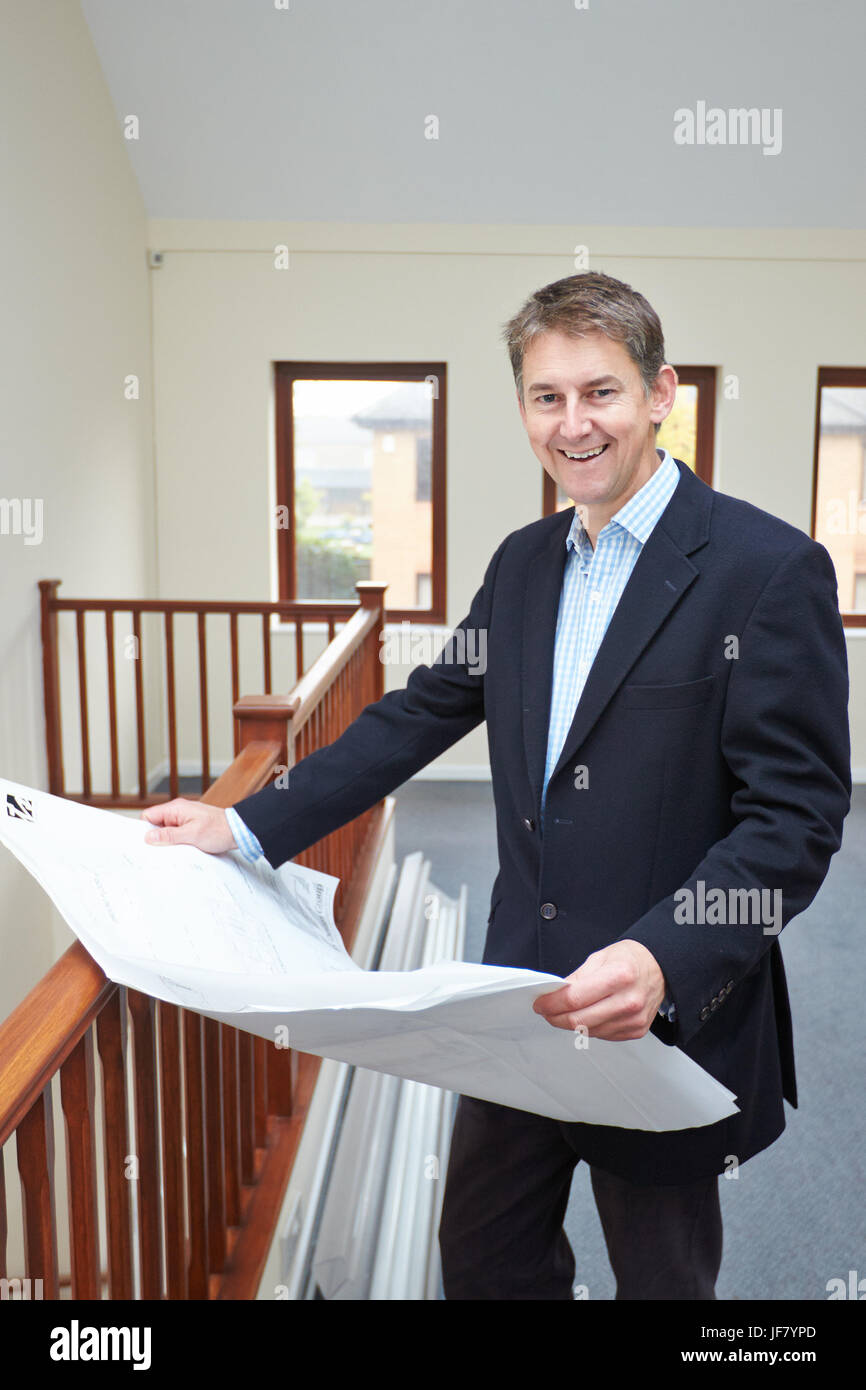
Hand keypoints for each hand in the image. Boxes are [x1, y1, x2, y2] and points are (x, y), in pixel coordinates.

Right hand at [141, 798, 235, 853]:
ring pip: (166, 829)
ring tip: (172, 851)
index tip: (144, 844)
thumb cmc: (218, 830)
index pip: (149, 815)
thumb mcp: (192, 835)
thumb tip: (148, 836)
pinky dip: (176, 841)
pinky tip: (180, 849)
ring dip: (167, 840)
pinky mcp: (190, 825)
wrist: (238, 831)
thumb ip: (169, 835)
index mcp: (176, 808)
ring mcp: (184, 818)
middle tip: (157, 851)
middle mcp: (178, 811)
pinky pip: (176, 833)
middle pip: (156, 823)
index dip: (144, 829)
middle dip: (155, 837)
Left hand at [532, 940, 666, 1040]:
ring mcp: (634, 1019)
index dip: (551, 1003)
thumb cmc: (630, 959)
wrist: (659, 969)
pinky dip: (589, 1027)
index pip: (574, 999)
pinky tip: (588, 1015)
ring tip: (565, 1012)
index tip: (540, 1003)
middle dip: (555, 1017)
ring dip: (571, 1024)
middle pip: (579, 1020)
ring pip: (589, 1031)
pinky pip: (602, 1035)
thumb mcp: (600, 958)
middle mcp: (629, 1000)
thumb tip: (555, 994)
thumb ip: (576, 978)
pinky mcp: (636, 1031)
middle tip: (546, 1011)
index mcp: (619, 976)